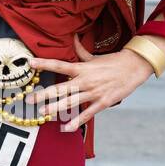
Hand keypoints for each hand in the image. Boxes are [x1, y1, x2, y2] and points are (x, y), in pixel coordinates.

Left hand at [31, 33, 154, 131]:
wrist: (134, 67)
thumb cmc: (113, 61)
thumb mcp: (94, 56)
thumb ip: (80, 50)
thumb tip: (72, 36)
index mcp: (82, 68)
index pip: (59, 65)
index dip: (44, 64)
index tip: (31, 63)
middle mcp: (85, 81)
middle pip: (61, 88)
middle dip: (44, 94)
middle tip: (29, 98)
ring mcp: (93, 93)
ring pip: (71, 102)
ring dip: (56, 108)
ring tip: (43, 113)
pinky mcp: (102, 103)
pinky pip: (87, 114)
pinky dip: (77, 122)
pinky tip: (66, 128)